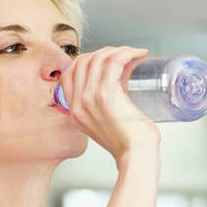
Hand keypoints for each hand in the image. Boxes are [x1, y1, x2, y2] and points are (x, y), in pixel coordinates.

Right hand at [57, 46, 161, 160]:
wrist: (137, 155)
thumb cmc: (131, 142)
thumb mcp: (109, 119)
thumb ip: (109, 96)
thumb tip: (122, 69)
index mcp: (75, 112)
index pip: (68, 74)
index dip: (87, 60)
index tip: (106, 59)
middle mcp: (78, 104)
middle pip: (83, 62)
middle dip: (104, 52)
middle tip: (124, 55)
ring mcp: (89, 99)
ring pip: (98, 59)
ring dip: (119, 50)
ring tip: (134, 54)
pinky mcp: (106, 95)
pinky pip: (113, 62)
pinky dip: (127, 53)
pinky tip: (138, 53)